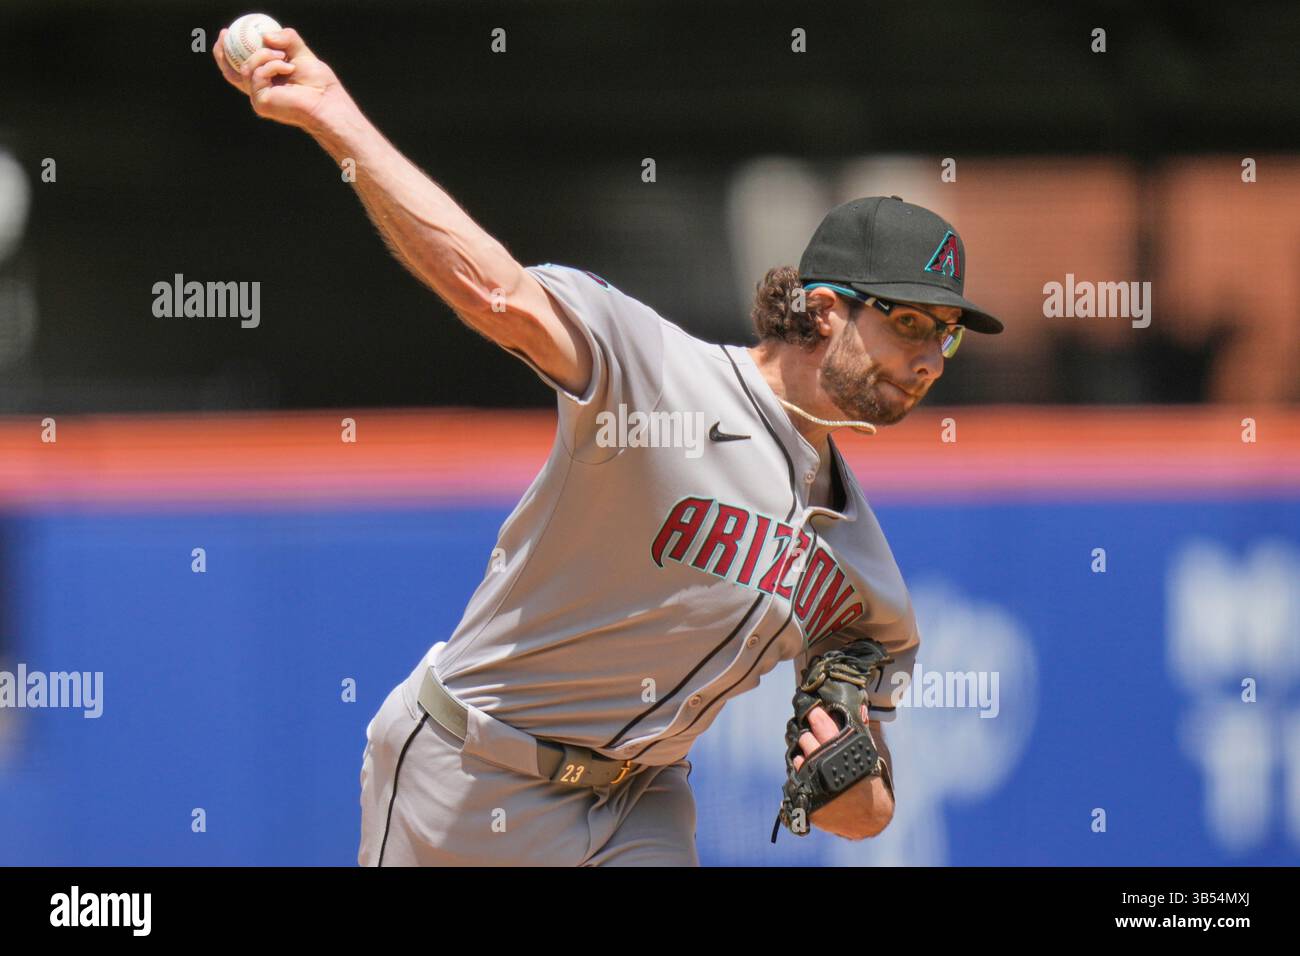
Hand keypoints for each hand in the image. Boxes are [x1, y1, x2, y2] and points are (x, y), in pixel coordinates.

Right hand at [213, 26, 348, 131]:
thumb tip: (265, 35)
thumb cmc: (319, 83)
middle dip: (223, 52)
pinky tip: (288, 67)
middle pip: (231, 71)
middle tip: (225, 33)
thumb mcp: (301, 53)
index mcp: (267, 81)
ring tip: (284, 56)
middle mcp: (259, 91)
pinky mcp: (261, 102)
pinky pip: (258, 74)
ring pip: (246, 67)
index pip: (241, 67)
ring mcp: (258, 98)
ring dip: (265, 55)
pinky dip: (273, 65)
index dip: (228, 51)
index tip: (227, 32)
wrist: (326, 101)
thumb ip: (287, 39)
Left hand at [793, 703, 891, 838]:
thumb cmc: (869, 780)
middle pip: (807, 742)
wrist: (869, 817)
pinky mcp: (811, 803)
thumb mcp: (869, 755)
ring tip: (808, 751)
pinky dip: (801, 771)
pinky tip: (805, 767)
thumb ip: (864, 731)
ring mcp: (819, 789)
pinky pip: (797, 779)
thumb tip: (860, 707)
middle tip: (809, 732)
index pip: (826, 729)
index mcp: (846, 756)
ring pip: (800, 761)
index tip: (814, 712)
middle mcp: (831, 772)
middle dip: (807, 735)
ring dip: (802, 753)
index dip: (818, 718)